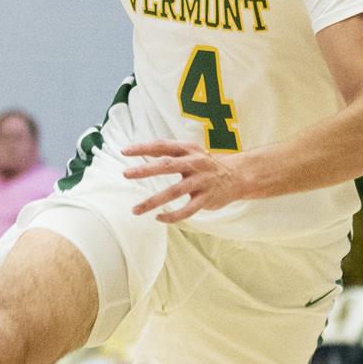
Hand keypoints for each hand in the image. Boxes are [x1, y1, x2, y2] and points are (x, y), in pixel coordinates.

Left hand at [122, 140, 251, 222]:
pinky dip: (172, 216)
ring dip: (153, 202)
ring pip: (173, 192)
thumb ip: (169, 153)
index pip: (162, 146)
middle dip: (145, 170)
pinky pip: (187, 210)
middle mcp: (194, 163)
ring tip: (135, 209)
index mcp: (188, 149)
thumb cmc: (207, 165)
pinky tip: (159, 218)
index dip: (143, 148)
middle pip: (166, 165)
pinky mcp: (207, 198)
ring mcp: (201, 181)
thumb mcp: (191, 153)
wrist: (238, 176)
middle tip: (126, 173)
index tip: (124, 151)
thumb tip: (140, 150)